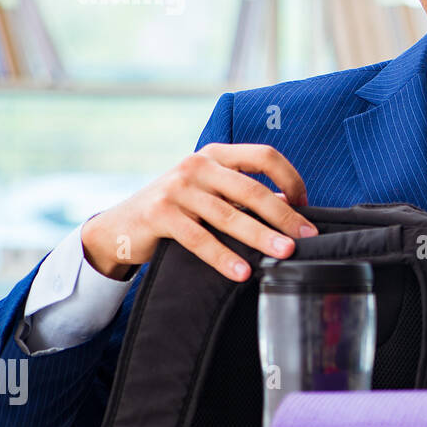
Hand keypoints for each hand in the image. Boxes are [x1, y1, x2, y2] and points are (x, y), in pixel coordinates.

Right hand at [81, 143, 317, 281]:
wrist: (120, 225)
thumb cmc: (178, 208)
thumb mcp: (212, 192)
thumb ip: (244, 194)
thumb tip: (290, 203)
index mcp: (216, 154)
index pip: (264, 156)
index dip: (290, 178)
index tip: (306, 204)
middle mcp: (197, 165)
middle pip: (251, 188)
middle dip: (283, 214)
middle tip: (306, 236)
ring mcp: (177, 188)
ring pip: (228, 215)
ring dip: (260, 236)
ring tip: (284, 253)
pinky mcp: (160, 214)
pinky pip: (199, 239)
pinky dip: (223, 257)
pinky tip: (242, 272)